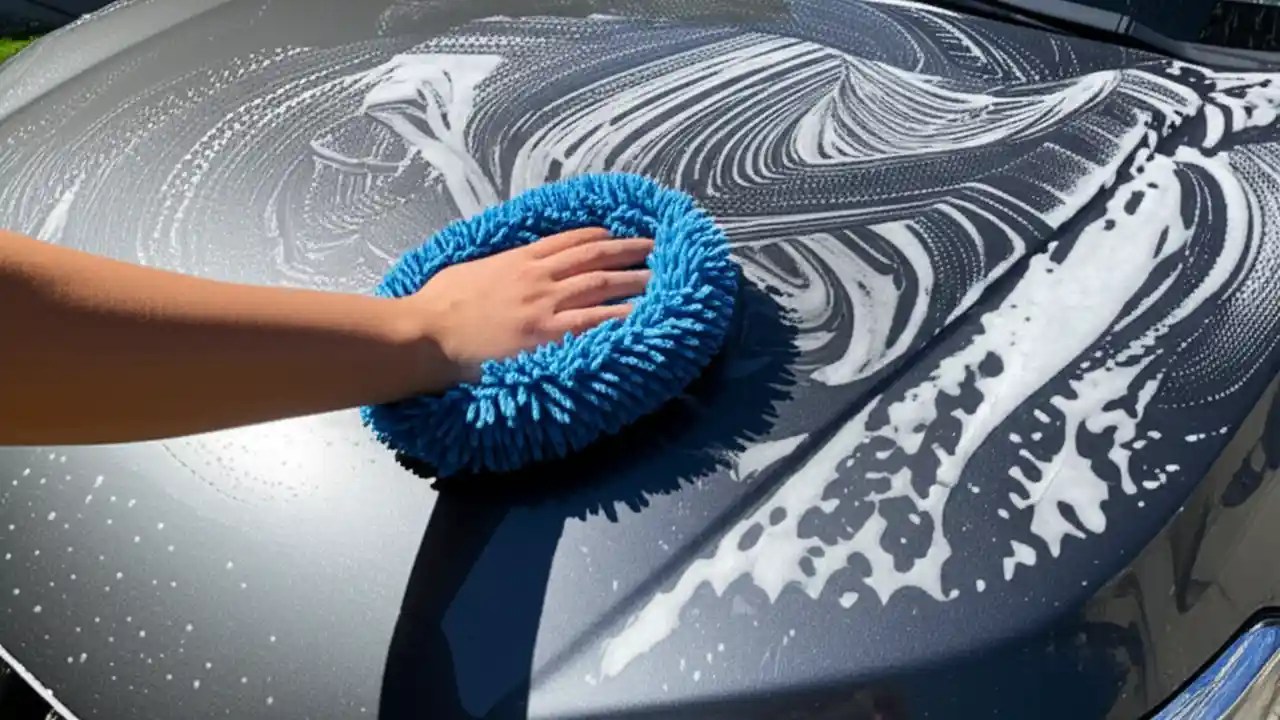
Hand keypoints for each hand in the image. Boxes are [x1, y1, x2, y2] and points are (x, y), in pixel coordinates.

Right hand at [401, 227, 652, 387]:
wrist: (427, 332)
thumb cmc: (437, 305)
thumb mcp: (467, 270)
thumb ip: (493, 266)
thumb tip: (498, 269)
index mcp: (518, 258)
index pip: (567, 240)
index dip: (598, 236)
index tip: (618, 236)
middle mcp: (537, 276)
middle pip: (593, 257)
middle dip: (627, 252)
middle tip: (655, 250)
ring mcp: (544, 304)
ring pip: (600, 284)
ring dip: (632, 280)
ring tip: (659, 280)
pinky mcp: (546, 334)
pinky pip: (593, 321)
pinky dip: (619, 315)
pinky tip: (640, 315)